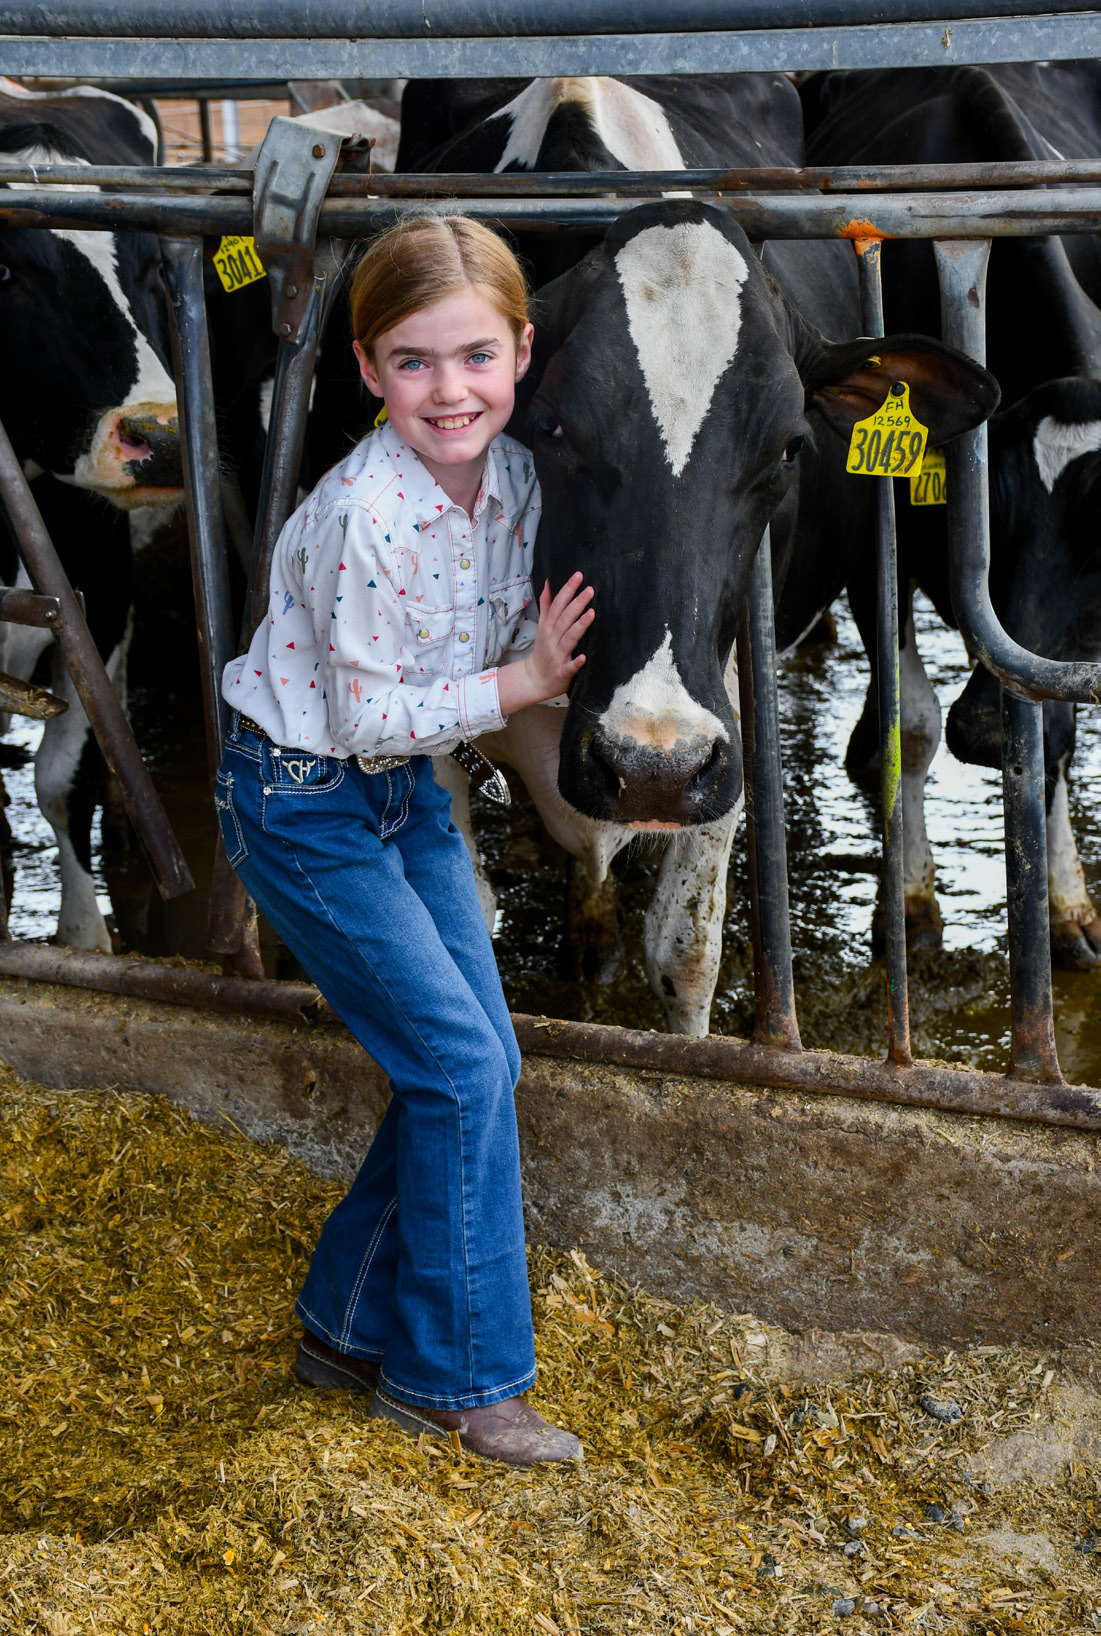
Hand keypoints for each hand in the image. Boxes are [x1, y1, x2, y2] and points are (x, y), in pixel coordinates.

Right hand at [496, 573, 593, 715]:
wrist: (535, 679)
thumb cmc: (543, 650)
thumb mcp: (542, 626)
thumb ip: (546, 605)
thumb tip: (548, 583)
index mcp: (548, 626)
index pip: (558, 604)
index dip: (568, 589)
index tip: (579, 576)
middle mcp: (552, 638)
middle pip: (565, 618)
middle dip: (577, 603)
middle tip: (590, 589)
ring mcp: (557, 655)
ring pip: (569, 638)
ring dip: (579, 626)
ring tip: (592, 613)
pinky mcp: (562, 671)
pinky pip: (570, 667)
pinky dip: (576, 662)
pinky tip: (584, 657)